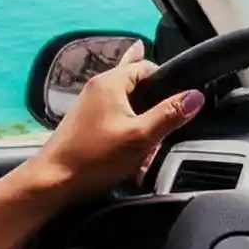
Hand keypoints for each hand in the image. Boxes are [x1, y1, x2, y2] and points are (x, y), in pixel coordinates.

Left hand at [18, 42, 203, 204]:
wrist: (52, 182)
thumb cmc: (94, 158)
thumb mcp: (141, 136)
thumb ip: (170, 114)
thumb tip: (196, 96)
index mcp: (110, 83)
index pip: (146, 66)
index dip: (167, 81)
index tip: (182, 101)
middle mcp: (97, 88)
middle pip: (137, 84)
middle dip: (155, 104)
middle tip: (168, 123)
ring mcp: (90, 106)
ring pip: (128, 104)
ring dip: (143, 123)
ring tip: (152, 145)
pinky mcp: (87, 124)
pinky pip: (117, 119)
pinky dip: (131, 132)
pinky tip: (138, 148)